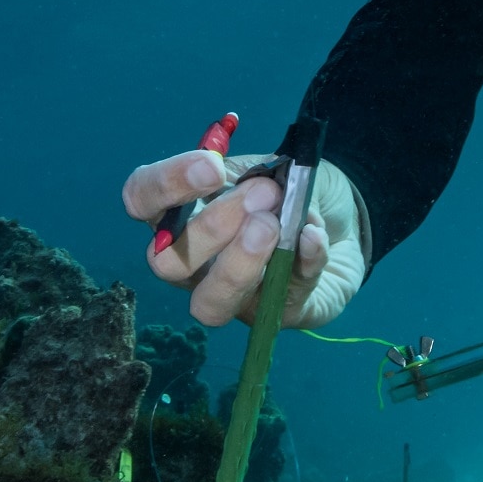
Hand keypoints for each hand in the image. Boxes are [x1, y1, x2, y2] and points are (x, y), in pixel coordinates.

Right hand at [125, 151, 370, 329]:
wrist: (341, 225)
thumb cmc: (291, 193)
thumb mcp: (275, 168)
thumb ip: (262, 176)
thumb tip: (265, 189)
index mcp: (181, 215)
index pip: (141, 199)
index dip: (165, 184)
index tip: (212, 166)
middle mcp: (192, 264)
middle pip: (166, 263)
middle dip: (211, 228)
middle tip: (264, 194)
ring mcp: (230, 297)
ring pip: (208, 304)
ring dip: (239, 263)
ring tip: (274, 226)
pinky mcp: (275, 315)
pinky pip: (281, 299)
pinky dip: (301, 262)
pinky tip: (314, 236)